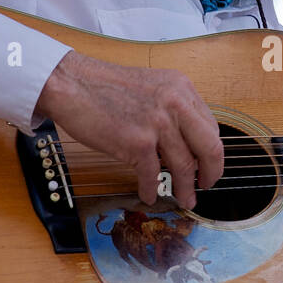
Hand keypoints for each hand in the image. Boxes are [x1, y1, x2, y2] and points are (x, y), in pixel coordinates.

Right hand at [35, 49, 222, 208]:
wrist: (71, 83)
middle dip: (212, 173)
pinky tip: (149, 194)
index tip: (208, 164)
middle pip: (209, 148)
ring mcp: (157, 123)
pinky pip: (153, 175)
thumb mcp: (152, 87)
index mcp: (181, 88)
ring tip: (184, 198)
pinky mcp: (137, 142)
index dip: (211, 151)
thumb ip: (172, 109)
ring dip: (185, 188)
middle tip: (207, 185)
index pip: (211, 126)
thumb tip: (186, 142)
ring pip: (184, 166)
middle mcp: (175, 103)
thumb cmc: (104, 87)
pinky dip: (152, 189)